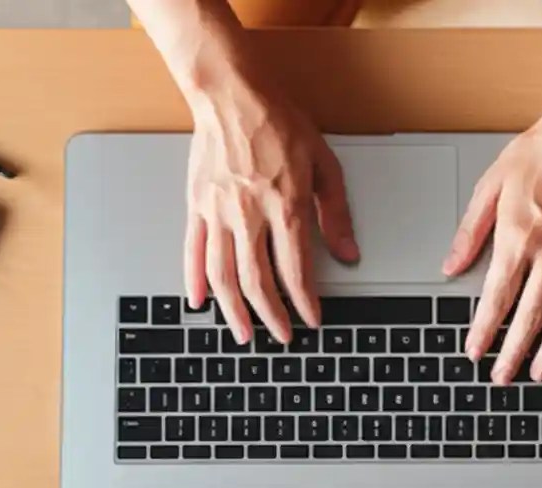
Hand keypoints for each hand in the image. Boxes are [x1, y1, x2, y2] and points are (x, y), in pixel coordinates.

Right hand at [183, 70, 357, 343]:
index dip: (304, 301)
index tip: (311, 320)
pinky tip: (200, 301)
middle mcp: (248, 214)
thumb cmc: (278, 123)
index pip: (295, 268)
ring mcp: (217, 212)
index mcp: (283, 206)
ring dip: (233, 310)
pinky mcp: (196, 205)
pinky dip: (194, 280)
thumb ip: (335, 214)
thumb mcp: (324, 165)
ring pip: (222, 274)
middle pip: (256, 280)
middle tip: (281, 336)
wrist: (232, 95)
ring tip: (243, 334)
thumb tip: (349, 253)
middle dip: (271, 315)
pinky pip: (192, 251)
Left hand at [444, 117, 541, 383]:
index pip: (497, 298)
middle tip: (503, 377)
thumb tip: (451, 267)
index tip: (475, 352)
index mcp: (517, 237)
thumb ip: (469, 232)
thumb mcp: (489, 186)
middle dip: (514, 352)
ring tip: (538, 373)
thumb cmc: (537, 153)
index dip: (484, 330)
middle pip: (530, 316)